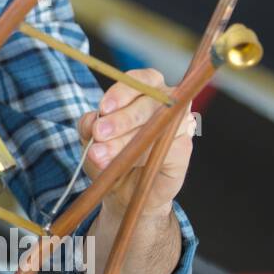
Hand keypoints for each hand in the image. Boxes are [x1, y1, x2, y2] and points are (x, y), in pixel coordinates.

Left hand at [75, 68, 194, 216]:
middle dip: (121, 119)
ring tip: (102, 154)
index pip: (139, 80)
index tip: (103, 108)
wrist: (124, 192)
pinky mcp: (184, 147)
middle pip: (150, 101)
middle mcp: (164, 103)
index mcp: (143, 92)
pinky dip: (143, 154)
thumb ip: (89, 127)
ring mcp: (178, 124)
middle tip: (99, 135)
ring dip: (128, 139)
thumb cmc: (110, 158)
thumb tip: (91, 122)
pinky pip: (166, 146)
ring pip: (158, 123)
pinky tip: (127, 161)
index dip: (122, 91)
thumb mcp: (91, 141)